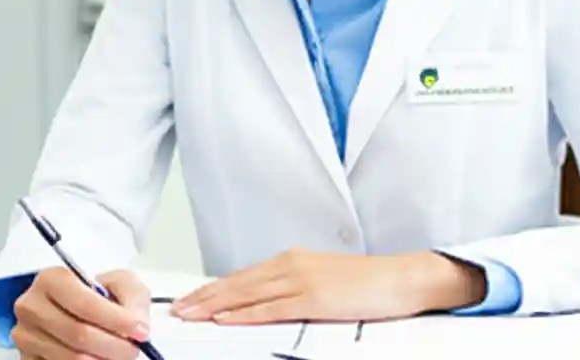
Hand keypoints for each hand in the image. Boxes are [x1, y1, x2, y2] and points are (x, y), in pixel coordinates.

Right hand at [12, 268, 150, 359]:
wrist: (79, 311)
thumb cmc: (98, 296)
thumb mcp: (120, 284)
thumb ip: (132, 299)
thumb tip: (136, 324)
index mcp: (51, 279)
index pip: (84, 304)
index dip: (116, 320)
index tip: (140, 331)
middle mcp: (31, 306)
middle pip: (78, 334)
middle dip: (114, 345)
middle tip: (133, 349)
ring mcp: (26, 335)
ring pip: (71, 357)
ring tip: (117, 355)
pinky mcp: (27, 358)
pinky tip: (98, 359)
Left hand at [170, 250, 484, 325]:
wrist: (400, 278)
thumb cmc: (367, 283)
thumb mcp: (322, 280)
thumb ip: (292, 288)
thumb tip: (264, 302)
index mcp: (291, 261)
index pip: (242, 276)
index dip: (213, 289)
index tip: (191, 299)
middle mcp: (290, 266)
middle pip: (236, 284)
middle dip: (204, 297)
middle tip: (179, 308)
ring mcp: (301, 281)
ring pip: (246, 294)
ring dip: (214, 305)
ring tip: (191, 314)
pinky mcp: (314, 299)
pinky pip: (271, 308)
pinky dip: (245, 313)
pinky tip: (226, 319)